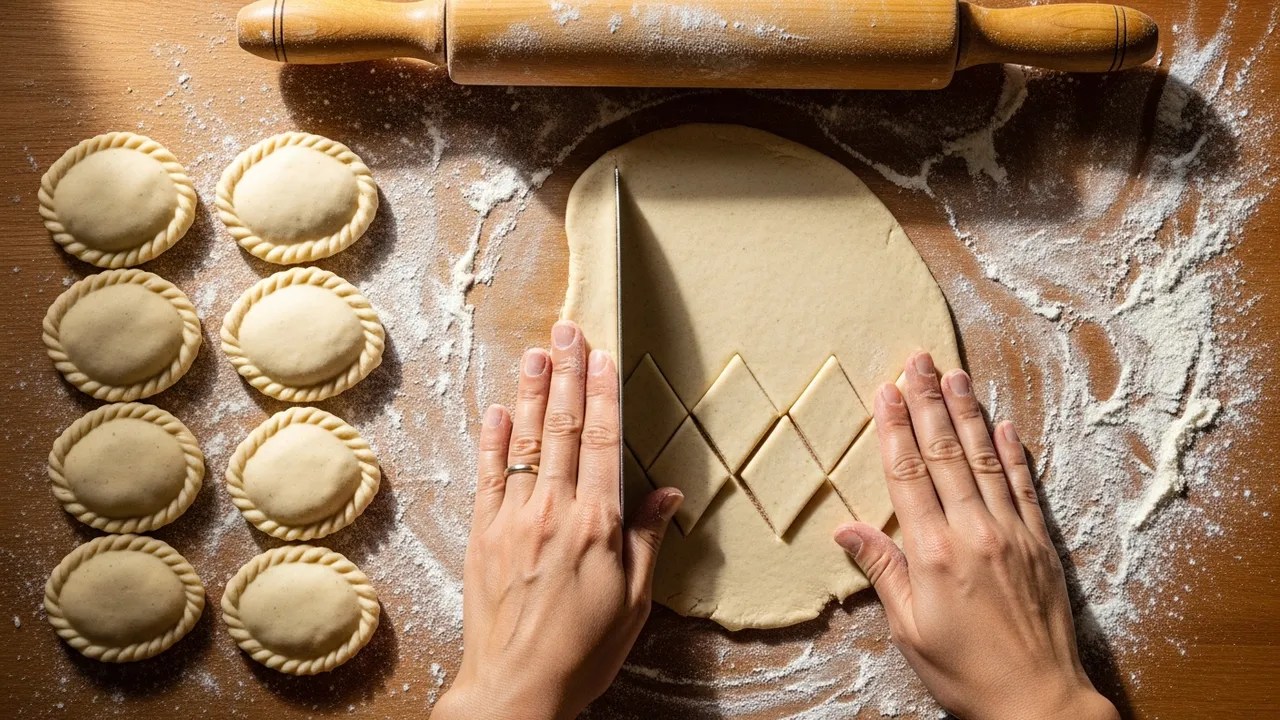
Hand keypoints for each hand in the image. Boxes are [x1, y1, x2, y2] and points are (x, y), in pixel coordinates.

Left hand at [432, 321, 682, 719]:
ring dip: (530, 392)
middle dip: (567, 374)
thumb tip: (667, 491)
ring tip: (536, 351)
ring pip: (523, 441)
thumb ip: (648, 539)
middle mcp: (553, 511)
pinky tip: (496, 408)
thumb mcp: (635, 601)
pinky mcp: (481, 535)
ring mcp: (512, 520)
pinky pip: (487, 475)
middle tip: (568, 330)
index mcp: (596, 525)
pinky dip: (491, 439)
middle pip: (561, 428)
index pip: (601, 441)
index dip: (602, 394)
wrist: (515, 689)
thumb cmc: (582, 651)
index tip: (603, 356)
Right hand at [834, 352, 1117, 719]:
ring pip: (986, 459)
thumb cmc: (964, 672)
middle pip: (945, 454)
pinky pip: (1026, 487)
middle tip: (917, 361)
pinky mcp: (1041, 544)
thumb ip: (883, 571)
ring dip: (967, 414)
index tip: (886, 391)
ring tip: (954, 374)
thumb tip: (846, 531)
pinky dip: (1014, 453)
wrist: (1037, 701)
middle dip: (928, 403)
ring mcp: (1012, 534)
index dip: (894, 429)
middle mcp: (973, 532)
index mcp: (932, 553)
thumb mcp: (908, 629)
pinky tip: (1004, 424)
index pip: (908, 475)